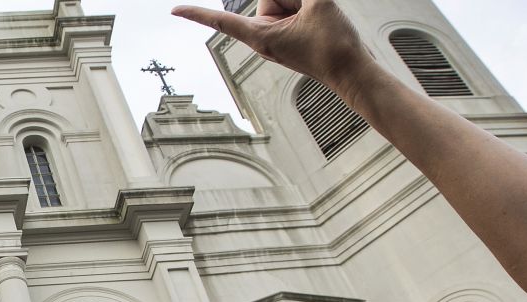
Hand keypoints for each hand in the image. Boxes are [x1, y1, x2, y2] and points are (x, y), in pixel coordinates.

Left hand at [171, 0, 373, 89]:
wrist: (353, 71)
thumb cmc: (333, 47)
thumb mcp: (319, 3)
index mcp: (261, 36)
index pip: (221, 20)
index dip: (196, 13)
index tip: (173, 10)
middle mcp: (265, 37)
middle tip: (310, 18)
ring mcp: (279, 35)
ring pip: (285, 0)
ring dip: (303, 2)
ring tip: (318, 22)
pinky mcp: (292, 34)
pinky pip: (296, 7)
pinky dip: (306, 5)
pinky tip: (319, 17)